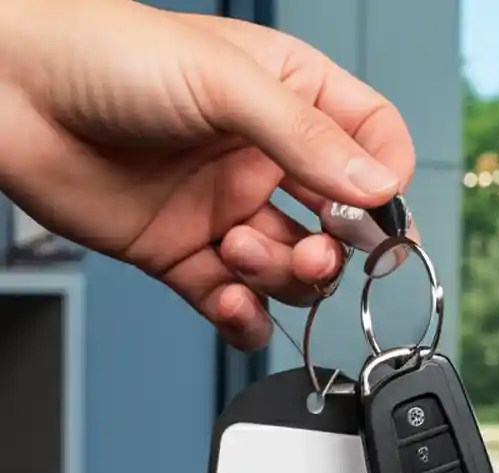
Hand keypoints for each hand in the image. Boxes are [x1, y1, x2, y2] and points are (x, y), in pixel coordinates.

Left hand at [0, 0, 414, 349]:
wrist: (6, 92)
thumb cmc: (104, 54)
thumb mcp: (225, 82)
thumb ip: (307, 139)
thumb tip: (379, 189)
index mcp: (291, 97)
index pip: (373, 140)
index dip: (386, 178)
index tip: (378, 208)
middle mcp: (265, 156)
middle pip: (342, 219)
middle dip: (338, 246)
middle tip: (316, 252)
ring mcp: (226, 206)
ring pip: (294, 267)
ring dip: (283, 276)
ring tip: (240, 251)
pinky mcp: (183, 252)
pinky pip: (235, 301)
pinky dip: (245, 318)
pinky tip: (232, 303)